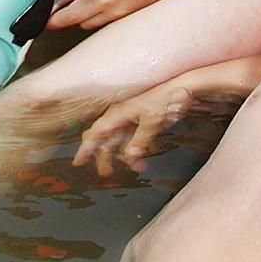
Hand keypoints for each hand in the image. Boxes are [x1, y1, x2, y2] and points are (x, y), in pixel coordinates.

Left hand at [36, 0, 186, 30]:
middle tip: (40, 14)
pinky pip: (96, 23)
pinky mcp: (122, 17)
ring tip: (62, 9)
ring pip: (80, 23)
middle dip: (49, 19)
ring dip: (68, 19)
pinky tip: (85, 8)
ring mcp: (114, 11)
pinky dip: (86, 19)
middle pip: (66, 18)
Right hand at [72, 79, 197, 176]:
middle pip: (106, 138)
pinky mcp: (140, 119)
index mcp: (118, 113)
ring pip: (120, 140)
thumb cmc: (164, 100)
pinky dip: (136, 148)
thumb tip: (129, 157)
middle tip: (106, 172)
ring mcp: (130, 117)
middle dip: (105, 156)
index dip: (86, 148)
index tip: (78, 161)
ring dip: (125, 154)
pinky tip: (143, 157)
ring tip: (136, 167)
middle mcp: (120, 114)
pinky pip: (132, 137)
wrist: (182, 88)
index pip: (96, 132)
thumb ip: (139, 141)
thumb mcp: (152, 123)